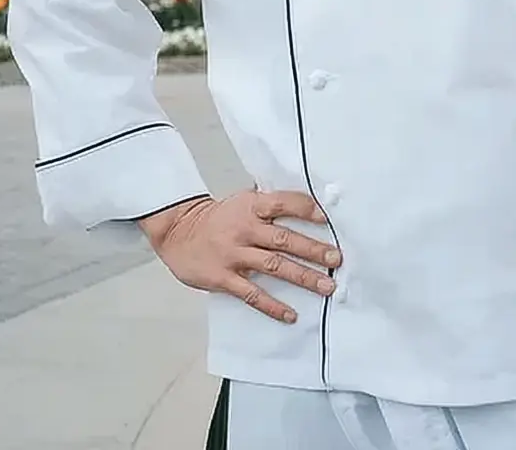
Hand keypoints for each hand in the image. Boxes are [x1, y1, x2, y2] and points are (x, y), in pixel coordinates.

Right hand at [139, 190, 341, 323]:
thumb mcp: (243, 202)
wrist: (179, 231)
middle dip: (313, 250)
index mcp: (251, 207)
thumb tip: (308, 207)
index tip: (328, 220)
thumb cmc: (220, 218)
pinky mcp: (225, 278)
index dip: (306, 210)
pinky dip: (273, 305)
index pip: (283, 204)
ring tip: (326, 286)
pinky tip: (291, 314)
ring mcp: (235, 255)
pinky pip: (252, 294)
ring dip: (303, 277)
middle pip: (284, 239)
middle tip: (336, 259)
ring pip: (274, 267)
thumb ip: (269, 206)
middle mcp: (245, 230)